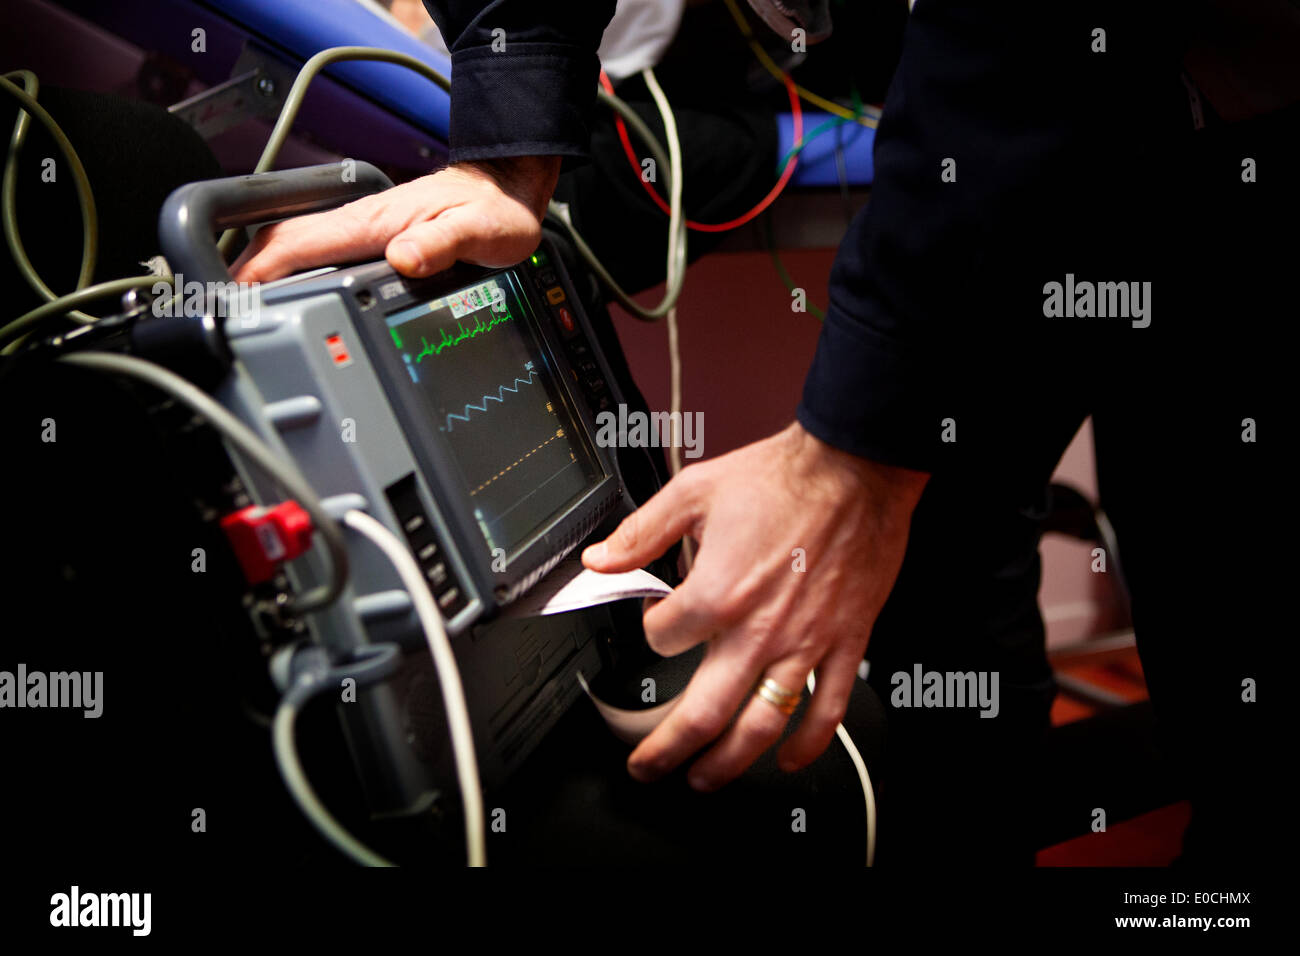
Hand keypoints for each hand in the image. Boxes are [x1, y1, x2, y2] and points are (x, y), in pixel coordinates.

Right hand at [231, 155, 560, 282]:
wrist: (508, 190)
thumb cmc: (496, 211)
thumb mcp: (478, 231)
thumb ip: (441, 243)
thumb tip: (404, 256)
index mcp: (375, 223)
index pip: (299, 240)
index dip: (260, 269)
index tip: (235, 296)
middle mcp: (362, 224)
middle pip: (286, 242)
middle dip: (249, 273)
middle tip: (228, 312)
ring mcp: (365, 231)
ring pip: (299, 246)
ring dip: (267, 271)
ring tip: (246, 310)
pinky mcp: (375, 240)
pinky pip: (321, 253)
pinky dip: (295, 271)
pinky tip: (293, 295)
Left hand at [582, 422, 927, 789]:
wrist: (855, 470)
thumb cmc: (783, 478)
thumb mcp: (694, 492)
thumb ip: (641, 533)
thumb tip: (600, 561)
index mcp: (717, 593)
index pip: (662, 640)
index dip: (650, 633)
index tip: (655, 626)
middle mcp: (759, 630)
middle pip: (703, 713)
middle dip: (666, 749)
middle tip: (647, 766)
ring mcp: (804, 644)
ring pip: (761, 725)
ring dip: (728, 763)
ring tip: (704, 779)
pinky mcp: (843, 643)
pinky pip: (826, 709)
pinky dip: (808, 744)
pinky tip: (790, 758)